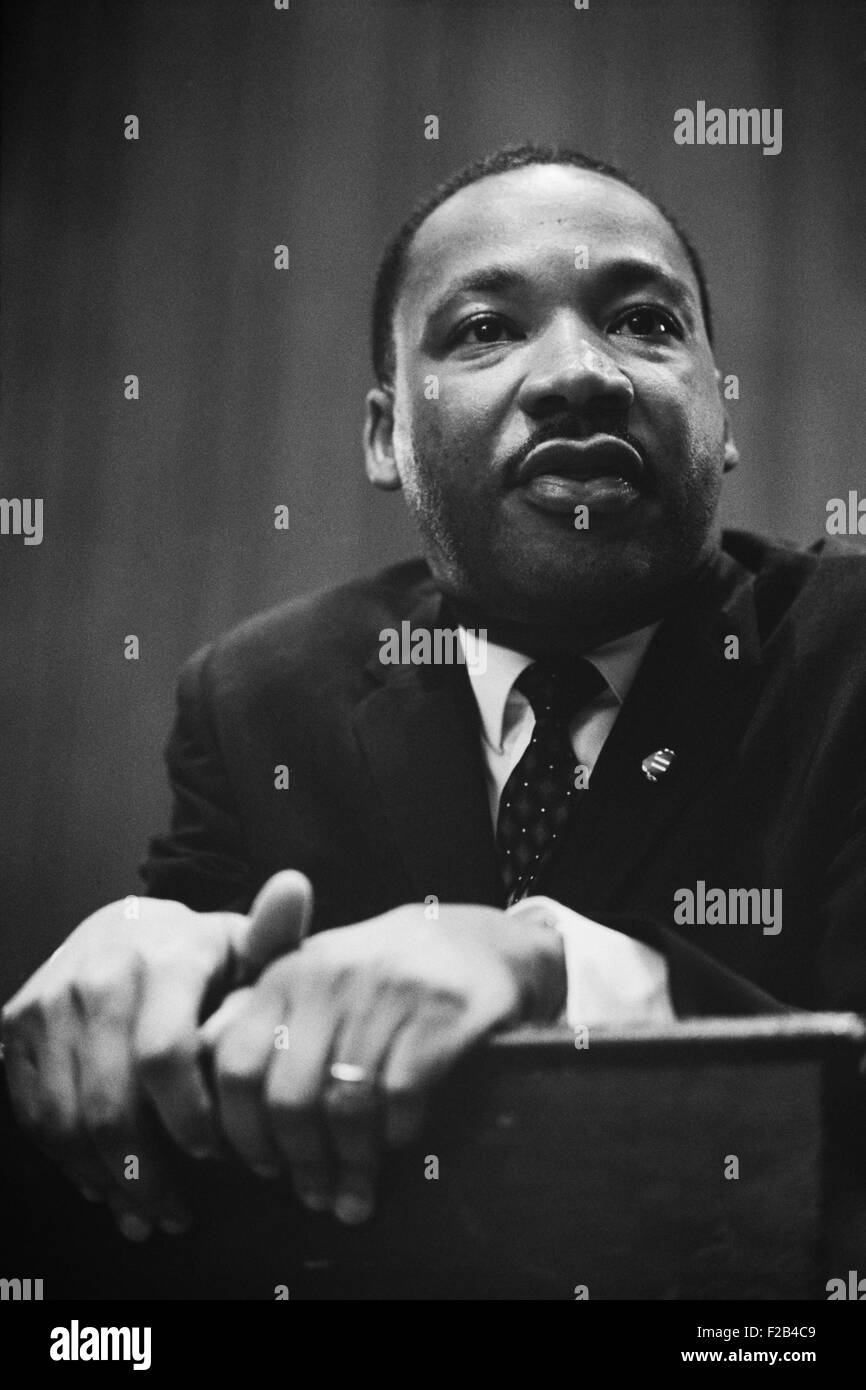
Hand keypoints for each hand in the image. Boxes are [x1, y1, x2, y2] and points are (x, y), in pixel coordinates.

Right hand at [1, 870, 312, 1239]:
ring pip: (66, 1117)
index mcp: (164, 958)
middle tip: (178, 1213)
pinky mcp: (17, 1025)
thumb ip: (274, 937)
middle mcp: (99, 976)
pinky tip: (104, 1186)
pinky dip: (68, 1161)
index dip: (187, 1116)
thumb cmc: (201, 956)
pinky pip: (34, 1113)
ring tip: (146, 1212)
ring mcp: (51, 1002)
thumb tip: (295, 887)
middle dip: (146, 1171)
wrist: (120, 928)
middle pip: (110, 1101)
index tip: (216, 1154)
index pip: (164, 1054)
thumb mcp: (242, 945)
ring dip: (106, 1179)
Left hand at [201, 901, 565, 1224]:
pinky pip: (401, 1097)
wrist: (473, 939)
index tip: (258, 1167)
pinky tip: (397, 1146)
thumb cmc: (377, 973)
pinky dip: (395, 1135)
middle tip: (311, 1195)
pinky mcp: (442, 1014)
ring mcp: (388, 993)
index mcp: (287, 973)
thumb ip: (258, 1017)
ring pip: (345, 1106)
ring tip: (353, 1198)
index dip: (240, 1130)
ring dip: (348, 1166)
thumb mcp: (313, 978)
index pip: (236, 1065)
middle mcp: (330, 977)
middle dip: (297, 1162)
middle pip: (288, 1098)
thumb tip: (201, 1073)